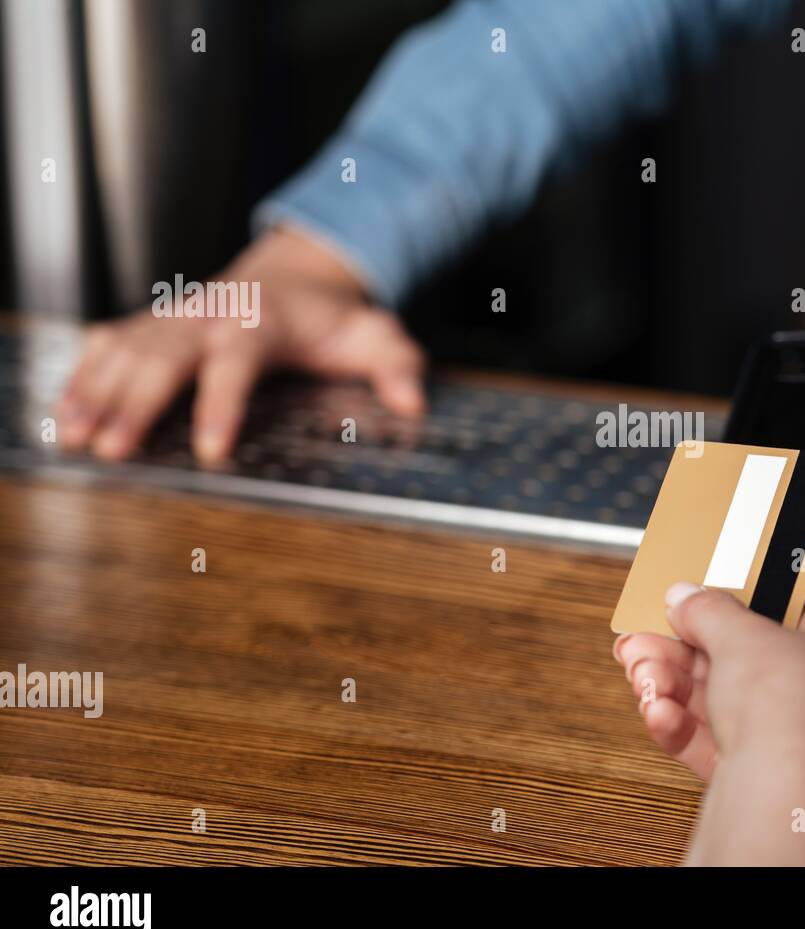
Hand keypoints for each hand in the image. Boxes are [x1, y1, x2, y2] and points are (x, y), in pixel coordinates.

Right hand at [56, 227, 426, 462]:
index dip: (222, 405)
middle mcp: (210, 313)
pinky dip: (82, 375)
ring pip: (127, 349)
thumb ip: (397, 365)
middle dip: (135, 404)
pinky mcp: (153, 322)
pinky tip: (62, 413)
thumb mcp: (376, 335)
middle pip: (165, 357)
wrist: (297, 273)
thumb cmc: (334, 318)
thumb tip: (412, 403)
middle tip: (111, 451)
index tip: (210, 450)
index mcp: (263, 321)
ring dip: (96, 392)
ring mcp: (176, 316)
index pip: (238, 363)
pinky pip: (109, 343)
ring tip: (71, 437)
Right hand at [614, 584, 804, 864]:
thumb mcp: (741, 634)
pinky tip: (659, 712)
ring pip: (730, 709)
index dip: (735, 610)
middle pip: (749, 666)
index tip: (696, 604)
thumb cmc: (799, 711)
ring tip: (643, 674)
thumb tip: (689, 598)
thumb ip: (709, 610)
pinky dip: (686, 728)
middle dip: (686, 654)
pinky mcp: (775, 787)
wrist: (787, 799)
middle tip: (649, 640)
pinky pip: (725, 748)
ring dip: (677, 688)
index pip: (792, 619)